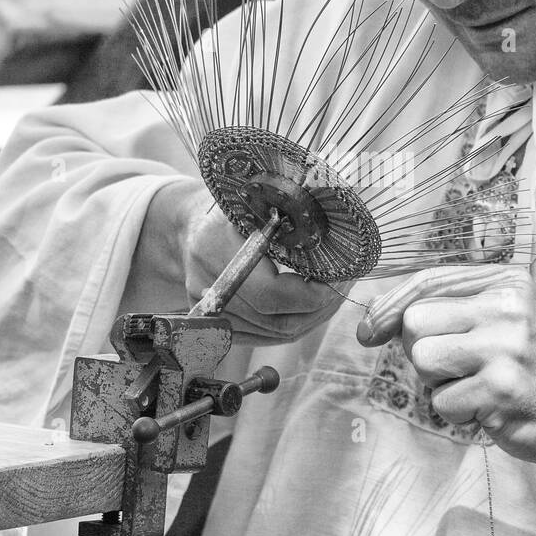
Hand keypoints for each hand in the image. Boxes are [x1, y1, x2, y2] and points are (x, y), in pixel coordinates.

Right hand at [182, 187, 348, 343]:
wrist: (188, 228)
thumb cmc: (228, 207)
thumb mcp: (256, 200)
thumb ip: (287, 216)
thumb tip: (335, 232)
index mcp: (215, 254)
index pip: (271, 295)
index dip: (312, 293)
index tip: (339, 277)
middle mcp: (210, 292)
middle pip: (278, 321)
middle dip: (322, 306)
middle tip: (346, 284)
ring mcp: (213, 315)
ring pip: (278, 333)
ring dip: (314, 316)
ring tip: (336, 293)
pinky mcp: (221, 328)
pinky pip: (268, 336)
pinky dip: (297, 323)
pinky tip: (315, 306)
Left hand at [357, 264, 535, 475]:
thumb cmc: (533, 369)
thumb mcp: (500, 321)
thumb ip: (444, 311)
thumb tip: (371, 323)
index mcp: (507, 281)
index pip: (428, 280)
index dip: (389, 305)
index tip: (369, 329)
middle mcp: (509, 307)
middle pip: (415, 322)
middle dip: (423, 352)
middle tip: (461, 367)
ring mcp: (507, 348)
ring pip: (423, 361)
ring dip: (439, 385)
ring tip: (476, 387)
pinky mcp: (502, 390)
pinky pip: (442, 402)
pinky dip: (458, 414)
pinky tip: (490, 409)